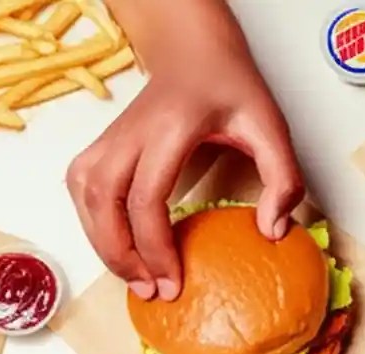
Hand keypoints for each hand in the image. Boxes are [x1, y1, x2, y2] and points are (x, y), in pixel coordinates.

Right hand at [66, 2, 302, 301]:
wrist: (194, 52)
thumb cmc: (229, 87)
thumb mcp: (270, 127)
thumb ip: (282, 179)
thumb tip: (272, 231)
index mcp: (171, 128)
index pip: (146, 197)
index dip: (155, 247)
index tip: (173, 282)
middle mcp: (131, 132)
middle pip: (103, 201)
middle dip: (121, 255)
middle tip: (149, 291)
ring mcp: (110, 137)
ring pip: (84, 196)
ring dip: (102, 243)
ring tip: (134, 278)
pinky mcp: (100, 145)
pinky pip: (82, 190)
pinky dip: (92, 225)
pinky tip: (117, 247)